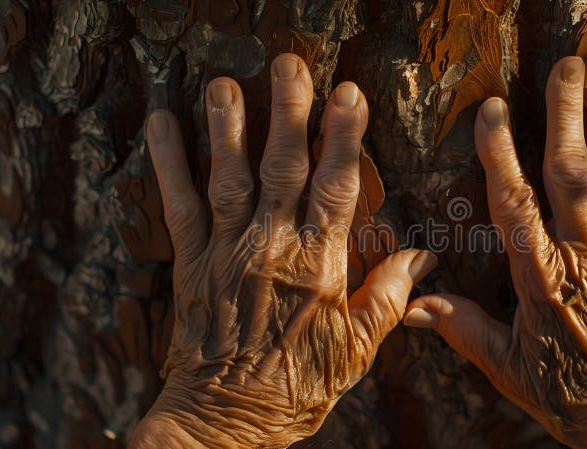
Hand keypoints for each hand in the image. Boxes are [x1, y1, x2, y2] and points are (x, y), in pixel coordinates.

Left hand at [130, 53, 436, 447]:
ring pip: (228, 176)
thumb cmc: (297, 387)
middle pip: (281, 168)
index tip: (349, 97)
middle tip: (291, 64)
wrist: (225, 422)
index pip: (336, 189)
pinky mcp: (191, 262)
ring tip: (227, 82)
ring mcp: (226, 251)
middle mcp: (271, 248)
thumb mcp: (357, 351)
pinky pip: (178, 204)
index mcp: (318, 266)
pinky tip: (162, 124)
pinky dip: (168, 163)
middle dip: (288, 113)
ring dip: (228, 126)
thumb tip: (424, 259)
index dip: (343, 139)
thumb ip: (390, 297)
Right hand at [403, 57, 586, 448]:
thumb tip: (409, 305)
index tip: (492, 113)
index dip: (501, 155)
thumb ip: (461, 328)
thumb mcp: (506, 367)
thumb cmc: (566, 392)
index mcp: (540, 278)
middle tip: (564, 70)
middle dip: (565, 118)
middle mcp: (582, 257)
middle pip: (572, 176)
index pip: (514, 205)